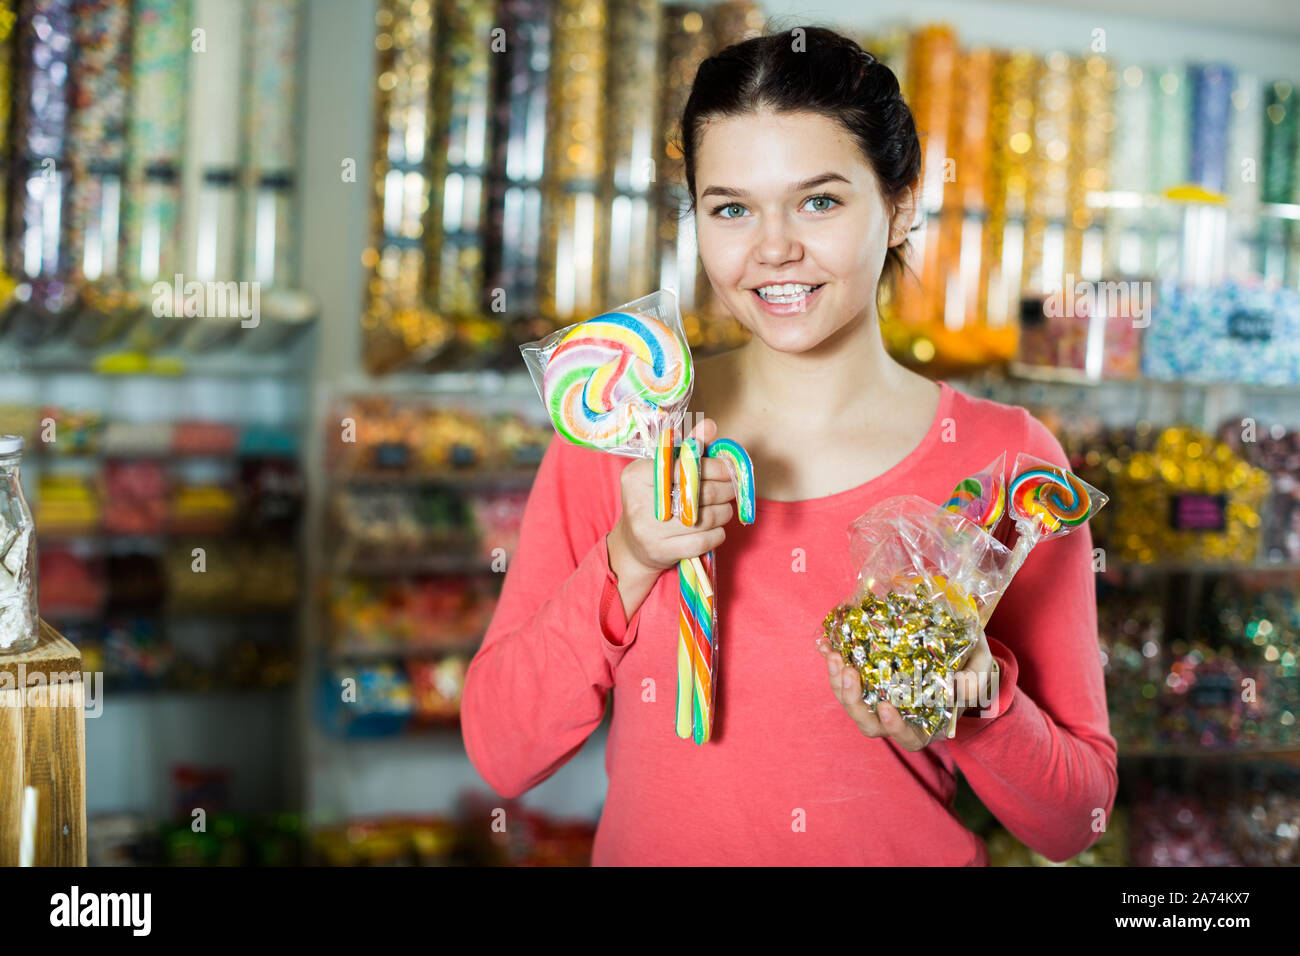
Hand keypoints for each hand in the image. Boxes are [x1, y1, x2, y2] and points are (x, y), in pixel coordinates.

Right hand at [607, 416, 736, 578]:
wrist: (633, 545)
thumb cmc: (654, 500)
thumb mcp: (663, 471)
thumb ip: (687, 449)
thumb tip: (710, 425)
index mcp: (637, 475)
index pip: (685, 467)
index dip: (715, 467)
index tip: (730, 468)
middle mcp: (639, 502)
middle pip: (699, 492)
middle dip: (725, 489)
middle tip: (733, 488)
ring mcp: (649, 530)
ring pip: (705, 518)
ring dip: (724, 512)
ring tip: (725, 507)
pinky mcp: (661, 551)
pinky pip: (704, 541)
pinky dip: (718, 533)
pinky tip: (716, 528)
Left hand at [817, 628, 999, 750]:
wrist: (958, 643)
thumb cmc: (970, 664)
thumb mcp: (981, 668)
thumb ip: (974, 680)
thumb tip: (958, 690)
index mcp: (927, 723)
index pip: (908, 737)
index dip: (895, 727)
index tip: (884, 707)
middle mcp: (899, 715)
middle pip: (868, 723)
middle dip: (853, 701)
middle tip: (848, 672)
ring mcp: (879, 697)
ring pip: (851, 701)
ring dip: (838, 680)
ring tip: (833, 654)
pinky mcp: (866, 677)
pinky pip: (844, 676)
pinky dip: (833, 661)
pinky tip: (824, 642)